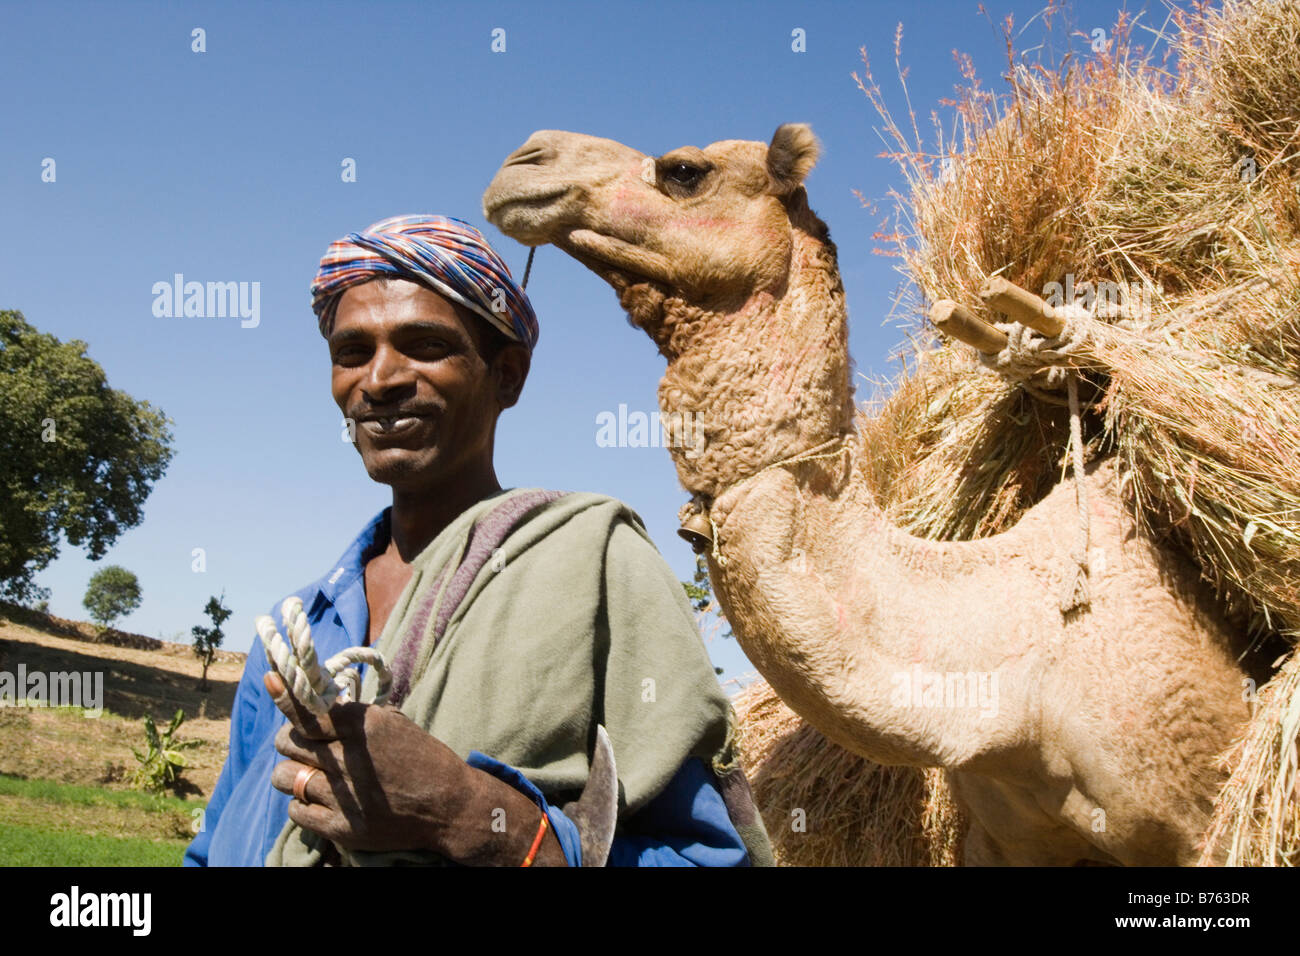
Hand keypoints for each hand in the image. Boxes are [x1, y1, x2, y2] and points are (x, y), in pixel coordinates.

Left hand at [264, 672, 565, 864]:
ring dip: (292, 774)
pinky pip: (297, 811)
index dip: (287, 698)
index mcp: (363, 726)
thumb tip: (319, 704)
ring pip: (285, 777)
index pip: (306, 710)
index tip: (272, 681)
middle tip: (304, 748)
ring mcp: (343, 794)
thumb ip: (355, 716)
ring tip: (307, 776)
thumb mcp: (394, 723)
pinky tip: (319, 800)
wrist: (450, 806)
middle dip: (292, 741)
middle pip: (288, 742)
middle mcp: (348, 757)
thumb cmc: (423, 759)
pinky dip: (302, 804)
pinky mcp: (342, 827)